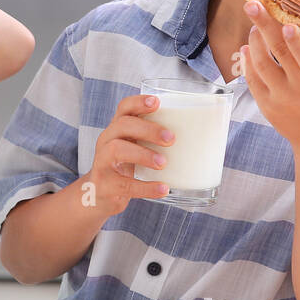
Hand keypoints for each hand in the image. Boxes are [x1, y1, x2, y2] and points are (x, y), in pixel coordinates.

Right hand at [83, 94, 173, 215]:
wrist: (98, 196)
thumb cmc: (124, 168)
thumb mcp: (134, 149)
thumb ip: (155, 140)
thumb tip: (200, 137)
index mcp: (117, 129)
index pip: (124, 108)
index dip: (138, 102)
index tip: (157, 102)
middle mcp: (106, 141)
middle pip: (122, 125)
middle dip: (148, 129)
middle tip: (171, 138)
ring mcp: (102, 163)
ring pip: (116, 150)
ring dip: (143, 154)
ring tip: (163, 163)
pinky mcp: (105, 186)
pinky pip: (124, 184)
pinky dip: (146, 187)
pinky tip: (163, 189)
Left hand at [240, 0, 299, 151]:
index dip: (297, 42)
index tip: (288, 24)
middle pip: (279, 53)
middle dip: (264, 26)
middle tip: (252, 4)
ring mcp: (281, 97)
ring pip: (261, 64)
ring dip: (254, 41)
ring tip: (254, 24)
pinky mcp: (267, 105)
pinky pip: (253, 79)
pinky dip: (247, 61)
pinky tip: (247, 46)